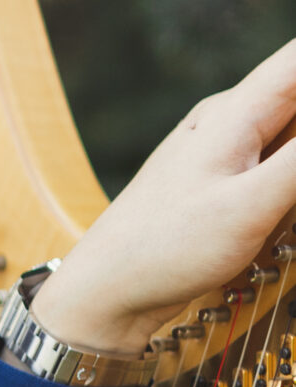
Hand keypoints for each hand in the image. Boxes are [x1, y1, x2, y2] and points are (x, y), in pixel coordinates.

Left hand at [31, 40, 295, 357]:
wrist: (109, 288)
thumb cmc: (168, 247)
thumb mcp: (251, 204)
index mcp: (235, 111)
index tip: (293, 155)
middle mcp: (229, 118)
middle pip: (295, 98)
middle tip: (275, 200)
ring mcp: (225, 148)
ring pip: (287, 135)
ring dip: (288, 178)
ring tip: (268, 213)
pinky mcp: (225, 179)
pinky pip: (274, 166)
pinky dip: (284, 189)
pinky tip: (272, 221)